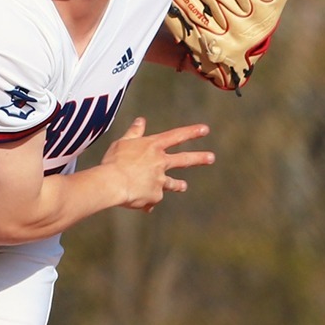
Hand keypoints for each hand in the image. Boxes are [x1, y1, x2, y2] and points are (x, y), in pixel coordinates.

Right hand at [98, 118, 213, 212]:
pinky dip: (146, 201)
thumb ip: (134, 133)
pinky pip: (151, 200)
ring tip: (183, 186)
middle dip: (199, 158)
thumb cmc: (114, 161)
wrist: (113, 183)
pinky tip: (140, 204)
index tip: (205, 129)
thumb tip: (140, 120)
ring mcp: (160, 180)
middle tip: (212, 157)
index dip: (191, 132)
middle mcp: (160, 162)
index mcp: (153, 147)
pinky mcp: (155, 196)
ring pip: (172, 183)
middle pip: (184, 159)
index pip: (176, 136)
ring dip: (178, 185)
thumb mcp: (123, 143)